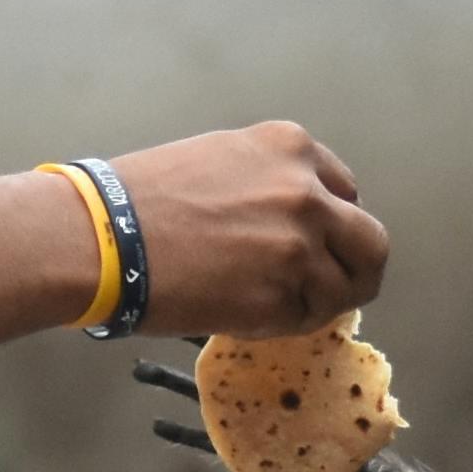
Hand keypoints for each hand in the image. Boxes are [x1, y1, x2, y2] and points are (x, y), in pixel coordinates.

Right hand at [114, 123, 386, 337]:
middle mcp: (307, 192)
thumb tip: (300, 221)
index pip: (347, 194)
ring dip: (314, 301)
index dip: (332, 225)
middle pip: (371, 242)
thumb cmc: (141, 199)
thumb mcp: (221, 160)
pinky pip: (306, 320)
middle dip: (354, 268)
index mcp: (292, 148)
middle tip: (331, 288)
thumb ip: (271, 181)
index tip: (314, 244)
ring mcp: (299, 247)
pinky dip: (283, 323)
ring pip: (344, 290)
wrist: (102, 237)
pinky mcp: (283, 297)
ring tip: (266, 301)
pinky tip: (242, 311)